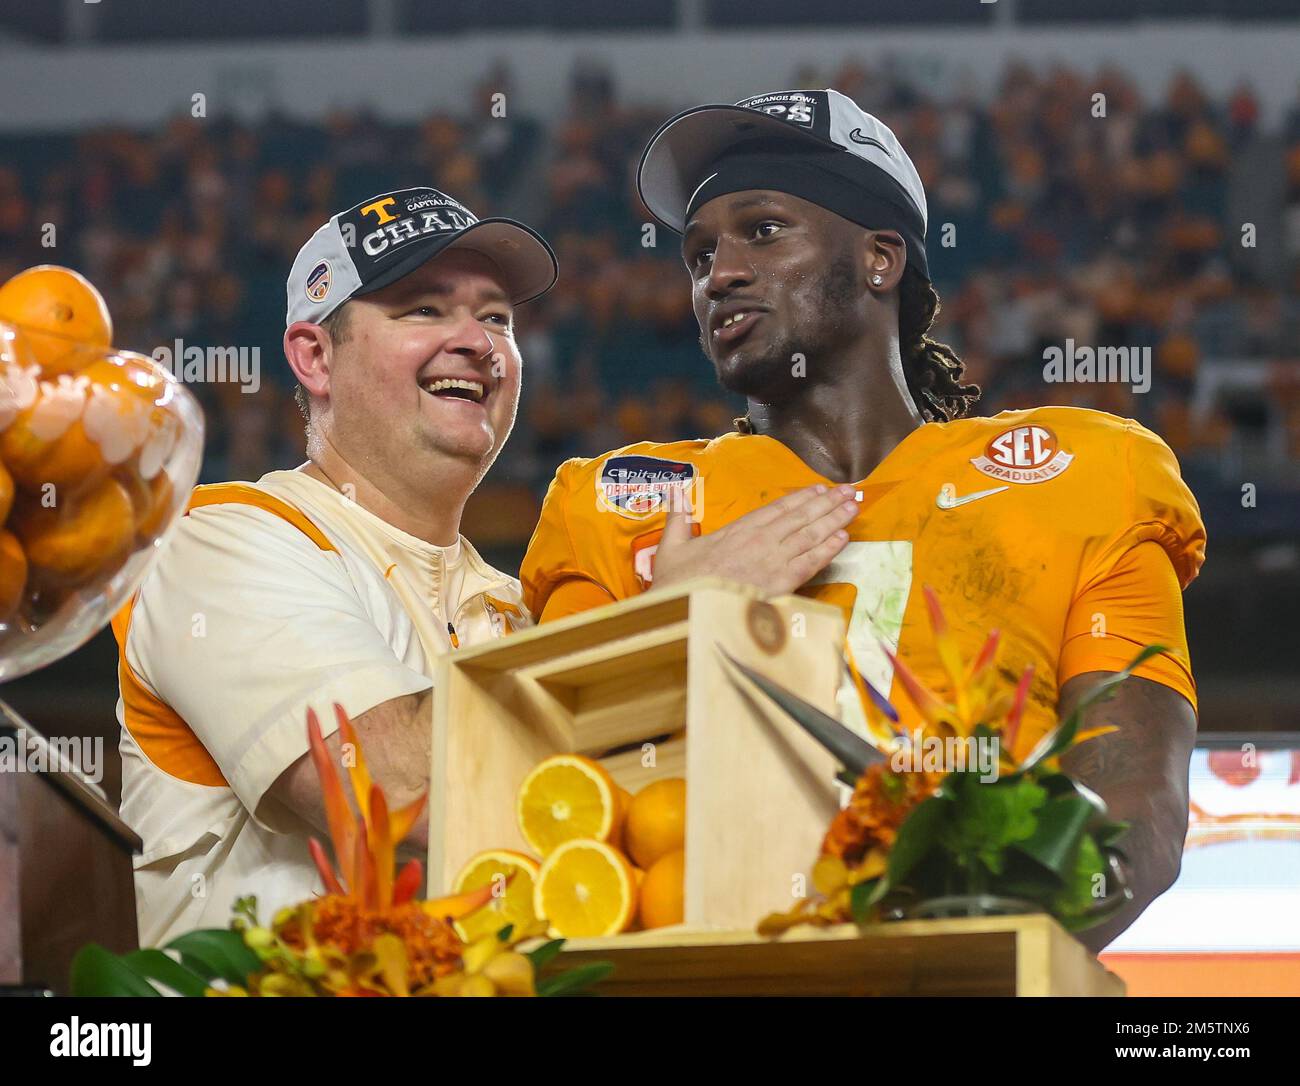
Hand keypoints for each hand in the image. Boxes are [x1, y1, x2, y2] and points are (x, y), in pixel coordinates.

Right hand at [652, 484, 858, 595]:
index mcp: (736, 531)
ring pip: (809, 536)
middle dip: (826, 503)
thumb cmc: (675, 585)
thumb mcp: (671, 548)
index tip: (819, 489)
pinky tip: (844, 538)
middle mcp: (759, 542)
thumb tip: (675, 490)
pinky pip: (810, 563)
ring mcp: (771, 562)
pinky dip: (828, 549)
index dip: (800, 498)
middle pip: (800, 518)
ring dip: (834, 520)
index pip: (776, 509)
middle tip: (848, 491)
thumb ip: (678, 518)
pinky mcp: (780, 585)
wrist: (684, 614)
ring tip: (853, 507)